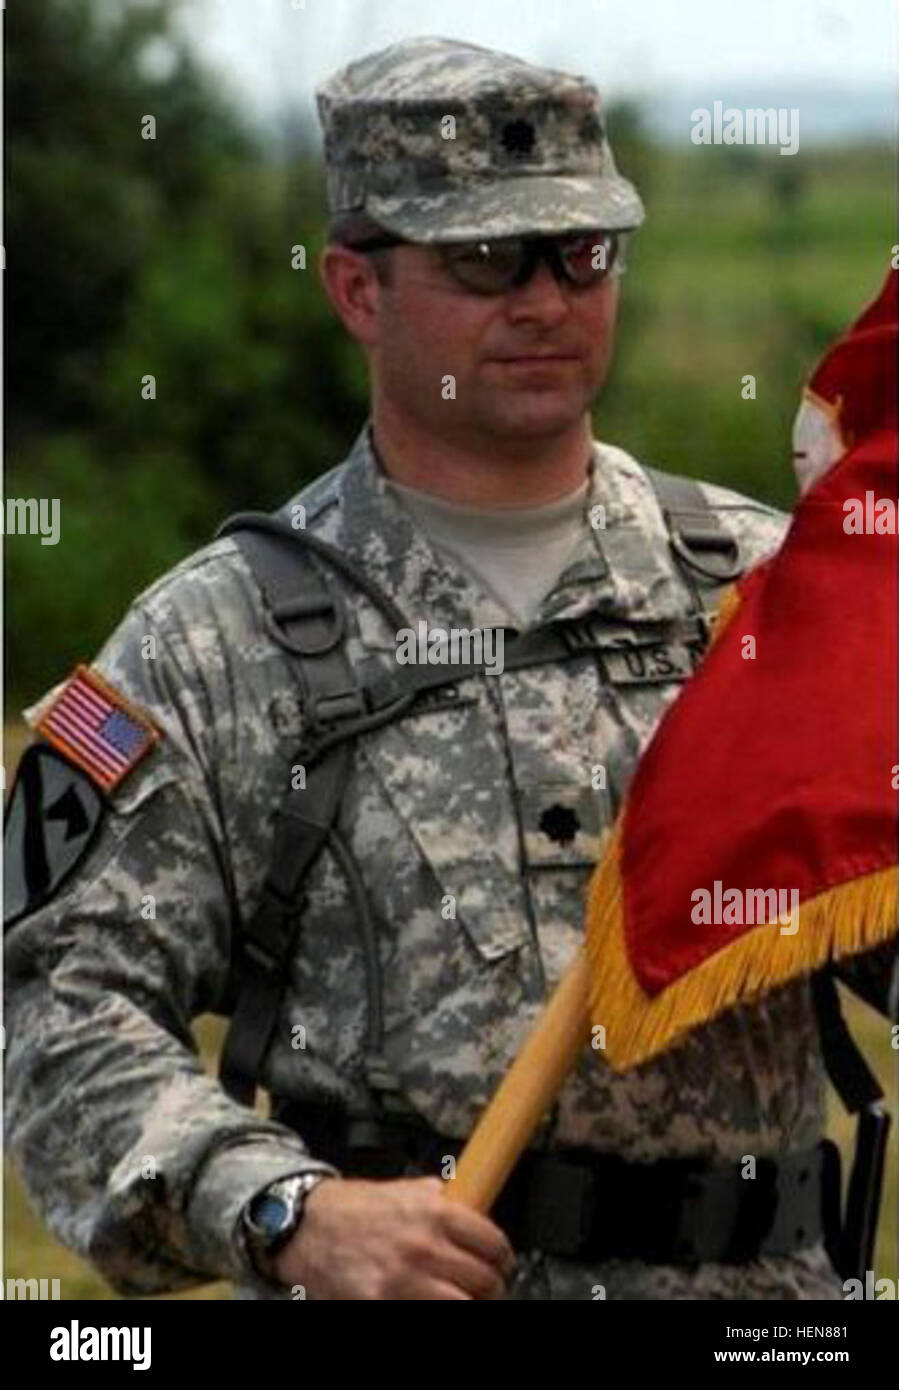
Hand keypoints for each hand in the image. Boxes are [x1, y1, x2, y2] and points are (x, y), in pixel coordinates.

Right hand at [272, 1175, 515, 1299]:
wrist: (306, 1227)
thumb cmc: (353, 1208)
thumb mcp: (403, 1189)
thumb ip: (440, 1199)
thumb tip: (473, 1208)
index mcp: (434, 1212)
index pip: (493, 1243)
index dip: (502, 1257)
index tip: (501, 1263)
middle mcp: (424, 1246)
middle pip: (484, 1280)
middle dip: (489, 1287)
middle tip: (484, 1288)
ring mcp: (404, 1280)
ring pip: (463, 1306)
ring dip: (467, 1304)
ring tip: (460, 1298)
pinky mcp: (383, 1304)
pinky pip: (426, 1315)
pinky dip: (432, 1310)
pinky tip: (429, 1301)